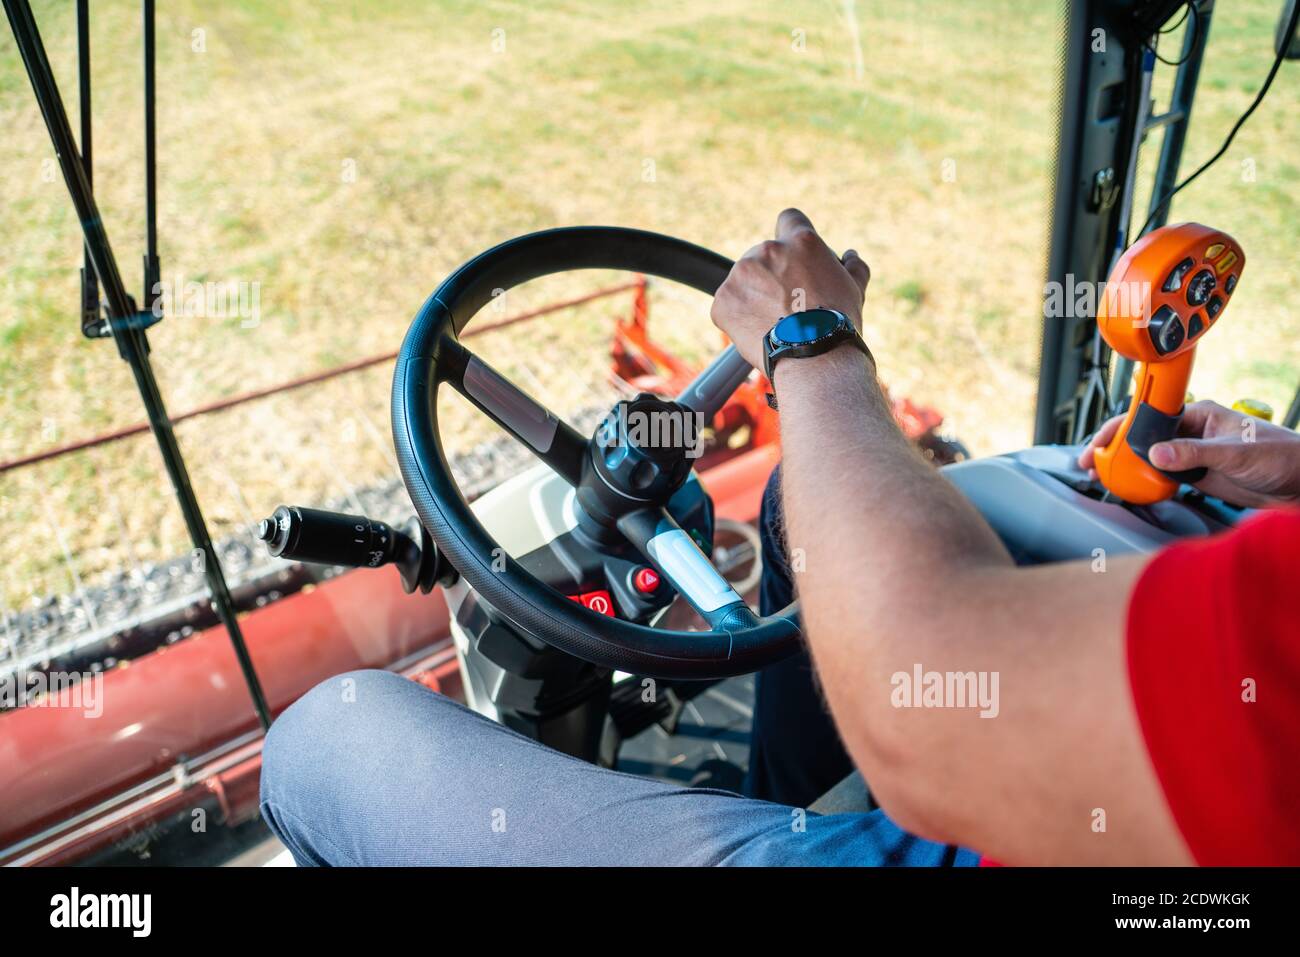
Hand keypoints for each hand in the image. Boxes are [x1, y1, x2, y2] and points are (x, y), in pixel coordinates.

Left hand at [710, 208, 870, 369]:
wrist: (813, 359)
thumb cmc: (838, 324)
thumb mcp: (854, 289)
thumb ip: (852, 266)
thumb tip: (850, 256)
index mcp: (801, 241)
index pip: (789, 219)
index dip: (791, 237)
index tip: (792, 257)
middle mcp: (768, 250)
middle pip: (763, 254)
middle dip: (771, 275)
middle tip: (786, 304)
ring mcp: (741, 274)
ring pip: (744, 280)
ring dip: (754, 295)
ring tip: (773, 322)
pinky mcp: (723, 300)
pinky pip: (727, 305)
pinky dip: (738, 317)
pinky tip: (757, 331)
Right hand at [1079, 399, 1299, 507]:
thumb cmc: (1282, 457)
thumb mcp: (1236, 453)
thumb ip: (1195, 454)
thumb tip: (1157, 454)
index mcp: (1198, 414)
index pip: (1150, 415)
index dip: (1121, 426)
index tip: (1101, 442)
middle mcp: (1191, 432)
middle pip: (1142, 436)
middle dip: (1113, 447)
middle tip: (1091, 463)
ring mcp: (1192, 454)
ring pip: (1148, 457)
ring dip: (1125, 467)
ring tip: (1102, 477)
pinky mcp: (1197, 475)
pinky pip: (1162, 477)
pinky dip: (1144, 483)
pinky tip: (1131, 489)